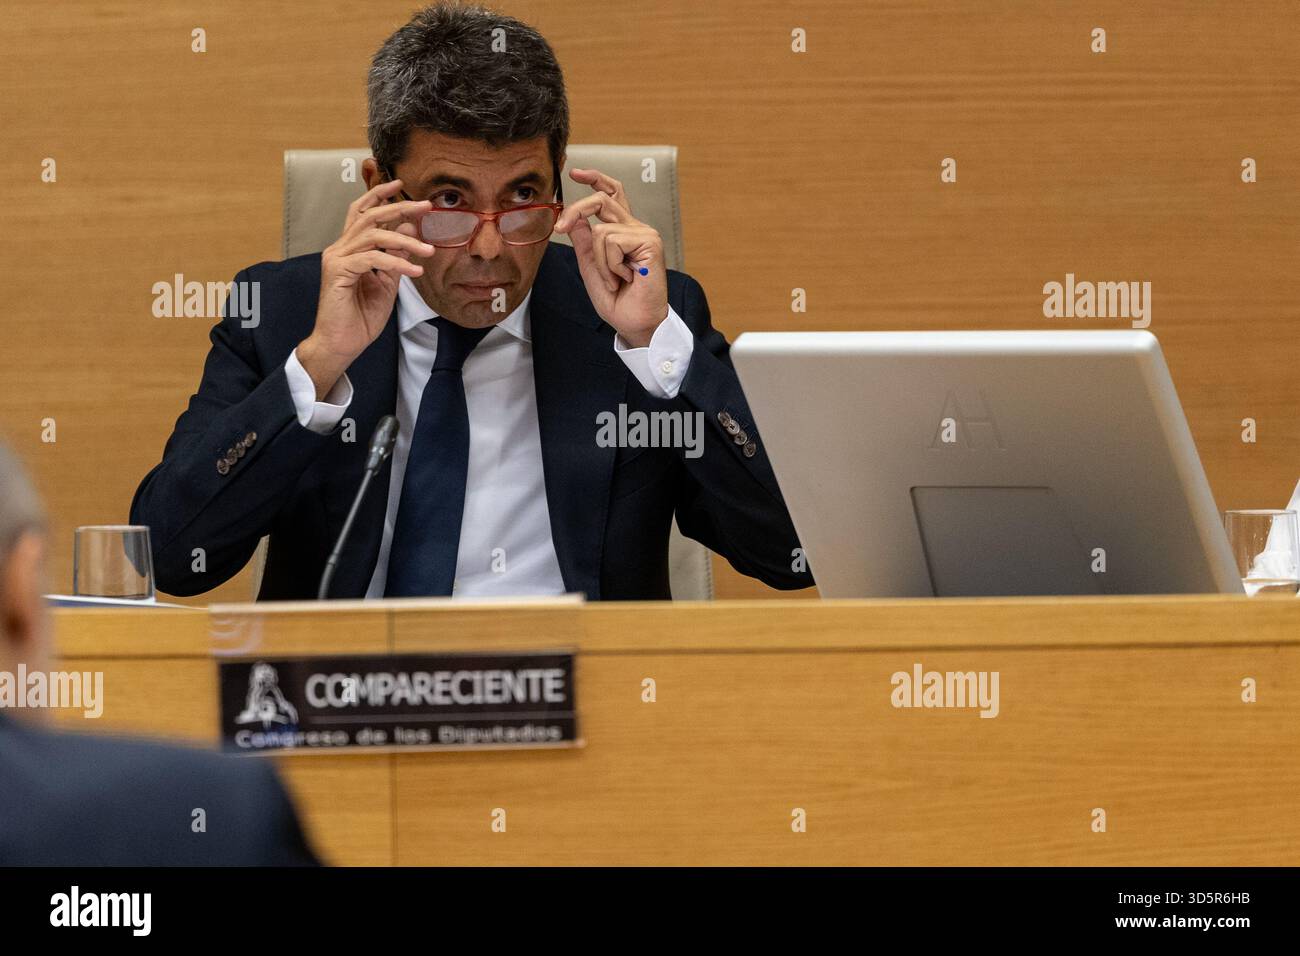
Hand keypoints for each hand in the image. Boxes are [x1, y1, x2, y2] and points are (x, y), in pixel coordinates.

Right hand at [297, 179, 433, 398]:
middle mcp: (340, 248)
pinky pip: (372, 259)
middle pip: (369, 216)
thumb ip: (395, 259)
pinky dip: (396, 263)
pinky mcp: (338, 272)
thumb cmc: (360, 318)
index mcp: (349, 249)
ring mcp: (337, 258)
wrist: (341, 344)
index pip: (361, 212)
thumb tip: (409, 232)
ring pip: (374, 235)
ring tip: (429, 250)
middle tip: (425, 205)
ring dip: (406, 241)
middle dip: (399, 206)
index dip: (379, 195)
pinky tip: (414, 271)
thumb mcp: (386, 285)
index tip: (401, 185)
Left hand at [553, 168, 668, 348]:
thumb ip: (583, 241)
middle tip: (560, 227)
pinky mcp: (650, 242)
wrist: (635, 323)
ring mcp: (645, 233)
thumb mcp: (590, 267)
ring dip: (599, 262)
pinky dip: (610, 266)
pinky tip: (626, 278)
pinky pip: (611, 242)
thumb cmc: (618, 300)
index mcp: (623, 231)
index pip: (612, 194)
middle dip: (576, 210)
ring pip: (601, 231)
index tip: (575, 172)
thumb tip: (573, 217)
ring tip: (615, 279)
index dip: (596, 178)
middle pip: (602, 200)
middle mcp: (635, 228)